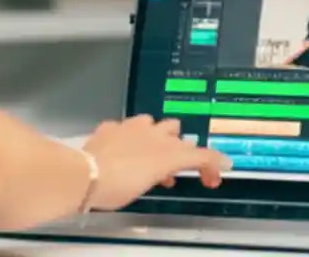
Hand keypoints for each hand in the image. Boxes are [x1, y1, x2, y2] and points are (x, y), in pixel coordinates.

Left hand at [79, 114, 231, 211]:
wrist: (87, 175)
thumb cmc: (120, 185)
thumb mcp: (149, 185)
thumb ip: (165, 174)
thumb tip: (170, 173)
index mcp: (167, 150)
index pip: (198, 152)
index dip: (211, 160)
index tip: (221, 166)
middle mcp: (152, 133)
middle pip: (175, 130)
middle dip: (176, 143)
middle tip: (171, 165)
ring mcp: (130, 127)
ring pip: (151, 122)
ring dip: (152, 135)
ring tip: (147, 153)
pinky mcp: (110, 127)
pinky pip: (123, 127)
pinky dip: (125, 136)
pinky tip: (119, 148)